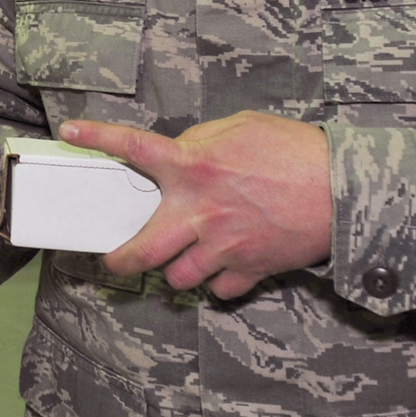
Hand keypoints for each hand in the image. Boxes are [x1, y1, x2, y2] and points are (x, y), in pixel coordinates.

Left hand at [60, 111, 331, 299]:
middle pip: (141, 251)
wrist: (343, 189)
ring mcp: (222, 247)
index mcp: (194, 166)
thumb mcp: (241, 127)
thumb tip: (182, 153)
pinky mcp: (249, 269)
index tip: (72, 132)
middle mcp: (199, 211)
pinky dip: (215, 283)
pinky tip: (219, 267)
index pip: (133, 146)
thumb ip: (202, 141)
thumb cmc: (295, 151)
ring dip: (174, 269)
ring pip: (177, 277)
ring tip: (179, 258)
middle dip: (120, 260)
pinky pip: (217, 289)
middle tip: (114, 258)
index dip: (98, 137)